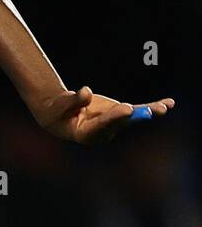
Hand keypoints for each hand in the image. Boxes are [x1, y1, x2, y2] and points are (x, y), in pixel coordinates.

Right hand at [34, 86, 174, 143]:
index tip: (127, 109)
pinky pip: (136, 113)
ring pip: (132, 118)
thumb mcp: (60, 106)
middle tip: (152, 111)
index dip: (115, 117)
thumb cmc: (57, 110)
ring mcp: (113, 125)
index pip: (102, 125)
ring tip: (165, 106)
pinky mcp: (118, 116)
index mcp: (85, 133)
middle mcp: (103, 132)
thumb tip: (86, 92)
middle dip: (136, 116)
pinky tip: (168, 103)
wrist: (59, 115)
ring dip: (149, 112)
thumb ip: (73, 100)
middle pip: (121, 123)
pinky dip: (151, 108)